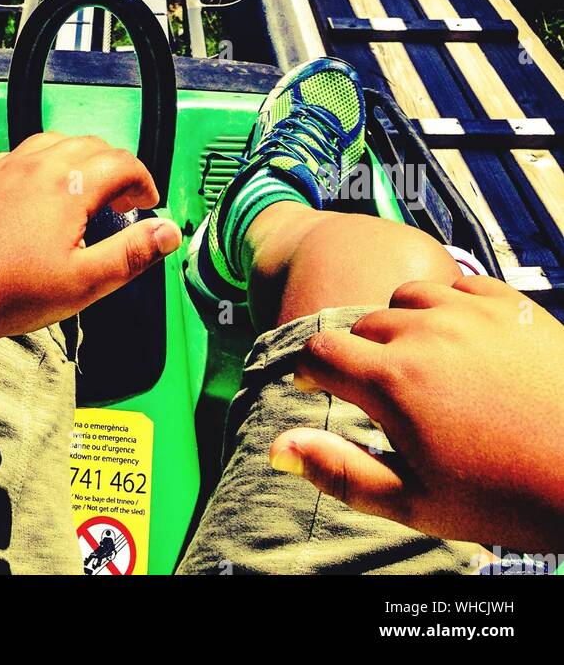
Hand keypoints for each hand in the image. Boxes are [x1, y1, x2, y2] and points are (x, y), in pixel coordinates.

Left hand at [0, 132, 180, 344]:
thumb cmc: (9, 293)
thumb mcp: (86, 282)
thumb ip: (132, 253)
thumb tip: (170, 232)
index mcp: (69, 185)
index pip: (122, 162)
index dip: (143, 181)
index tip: (148, 204)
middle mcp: (38, 164)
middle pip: (92, 145)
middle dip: (116, 168)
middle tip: (123, 202)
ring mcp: (6, 166)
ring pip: (56, 142)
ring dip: (81, 160)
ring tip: (86, 193)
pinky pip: (24, 153)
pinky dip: (46, 163)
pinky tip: (42, 195)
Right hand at [269, 274, 563, 551]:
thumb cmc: (505, 497)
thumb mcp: (413, 501)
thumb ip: (338, 471)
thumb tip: (276, 447)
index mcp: (391, 381)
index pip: (318, 351)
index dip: (310, 372)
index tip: (320, 389)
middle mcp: (423, 332)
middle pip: (361, 325)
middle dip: (359, 355)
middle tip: (384, 393)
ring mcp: (469, 310)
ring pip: (405, 296)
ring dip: (400, 322)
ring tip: (420, 360)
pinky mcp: (509, 301)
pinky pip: (456, 284)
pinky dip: (447, 306)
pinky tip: (462, 341)